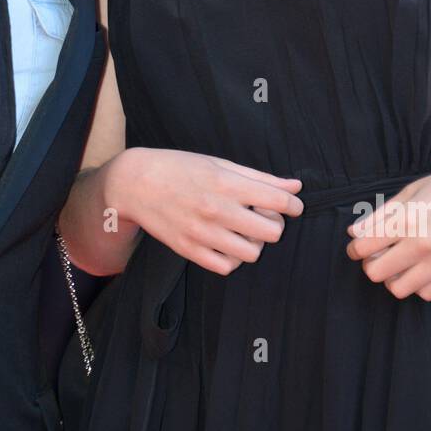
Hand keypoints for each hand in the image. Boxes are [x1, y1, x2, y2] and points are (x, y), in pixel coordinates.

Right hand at [120, 148, 302, 275]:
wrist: (135, 183)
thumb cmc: (180, 168)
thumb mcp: (220, 164)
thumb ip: (260, 178)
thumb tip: (296, 187)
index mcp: (227, 184)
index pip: (278, 201)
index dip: (293, 205)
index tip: (292, 205)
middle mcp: (217, 210)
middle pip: (271, 232)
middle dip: (274, 224)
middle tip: (263, 216)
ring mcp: (202, 233)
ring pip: (251, 253)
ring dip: (254, 243)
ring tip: (243, 230)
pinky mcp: (189, 250)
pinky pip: (226, 267)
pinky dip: (233, 258)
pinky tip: (228, 243)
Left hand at [345, 151, 430, 300]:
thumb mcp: (412, 192)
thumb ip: (381, 215)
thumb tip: (355, 233)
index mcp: (408, 219)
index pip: (364, 248)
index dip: (355, 249)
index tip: (358, 247)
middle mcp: (425, 244)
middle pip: (376, 274)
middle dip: (372, 264)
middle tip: (379, 255)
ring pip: (400, 289)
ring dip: (394, 277)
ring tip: (401, 263)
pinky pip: (428, 293)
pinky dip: (419, 284)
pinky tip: (422, 268)